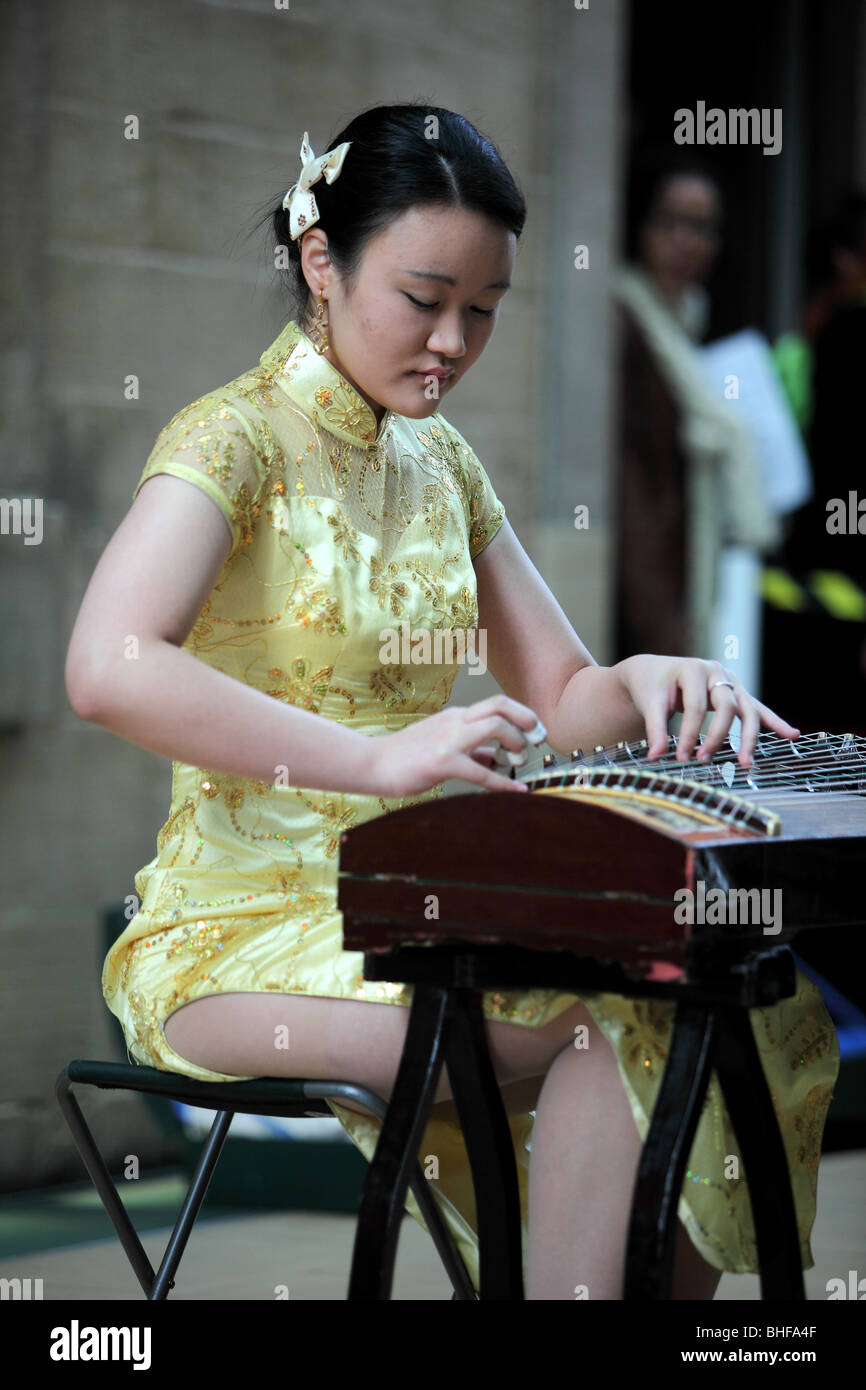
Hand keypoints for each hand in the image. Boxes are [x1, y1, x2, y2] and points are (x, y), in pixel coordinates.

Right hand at [369, 694, 545, 797]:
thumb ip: (470, 749)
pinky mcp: (441, 762)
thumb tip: (494, 756)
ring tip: (517, 761)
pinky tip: (516, 790)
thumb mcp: (441, 745)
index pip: (496, 704)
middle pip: (500, 704)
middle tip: (536, 738)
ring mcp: (448, 739)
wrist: (371, 764)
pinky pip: (481, 770)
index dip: (522, 714)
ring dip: (515, 743)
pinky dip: (503, 782)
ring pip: (495, 726)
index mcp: (455, 717)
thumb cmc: (404, 757)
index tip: (535, 731)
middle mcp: (455, 722)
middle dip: (526, 719)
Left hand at [617, 655, 799, 768]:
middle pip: (727, 706)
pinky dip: (774, 722)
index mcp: (693, 668)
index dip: (689, 733)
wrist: (655, 672)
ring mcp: (730, 681)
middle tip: (702, 761)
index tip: (680, 757)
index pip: (696, 706)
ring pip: (747, 710)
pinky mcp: (736, 693)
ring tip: (746, 763)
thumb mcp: (649, 702)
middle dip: (716, 737)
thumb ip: (655, 728)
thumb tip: (656, 756)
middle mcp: (717, 672)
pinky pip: (757, 709)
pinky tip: (792, 734)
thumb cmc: (652, 686)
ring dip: (749, 738)